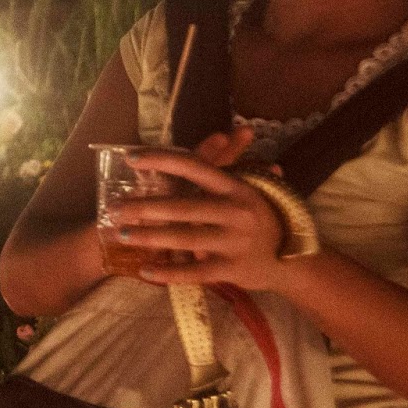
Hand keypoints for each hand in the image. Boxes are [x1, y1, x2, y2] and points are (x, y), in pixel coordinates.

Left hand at [111, 141, 286, 291]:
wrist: (294, 264)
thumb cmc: (262, 220)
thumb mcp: (249, 191)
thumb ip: (230, 168)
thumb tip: (224, 135)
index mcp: (237, 188)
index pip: (194, 167)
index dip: (162, 160)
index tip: (130, 158)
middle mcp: (237, 212)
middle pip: (182, 207)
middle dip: (144, 207)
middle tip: (114, 208)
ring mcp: (236, 242)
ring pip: (184, 238)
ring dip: (149, 237)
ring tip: (121, 234)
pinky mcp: (234, 269)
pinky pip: (196, 272)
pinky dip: (169, 272)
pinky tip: (146, 270)